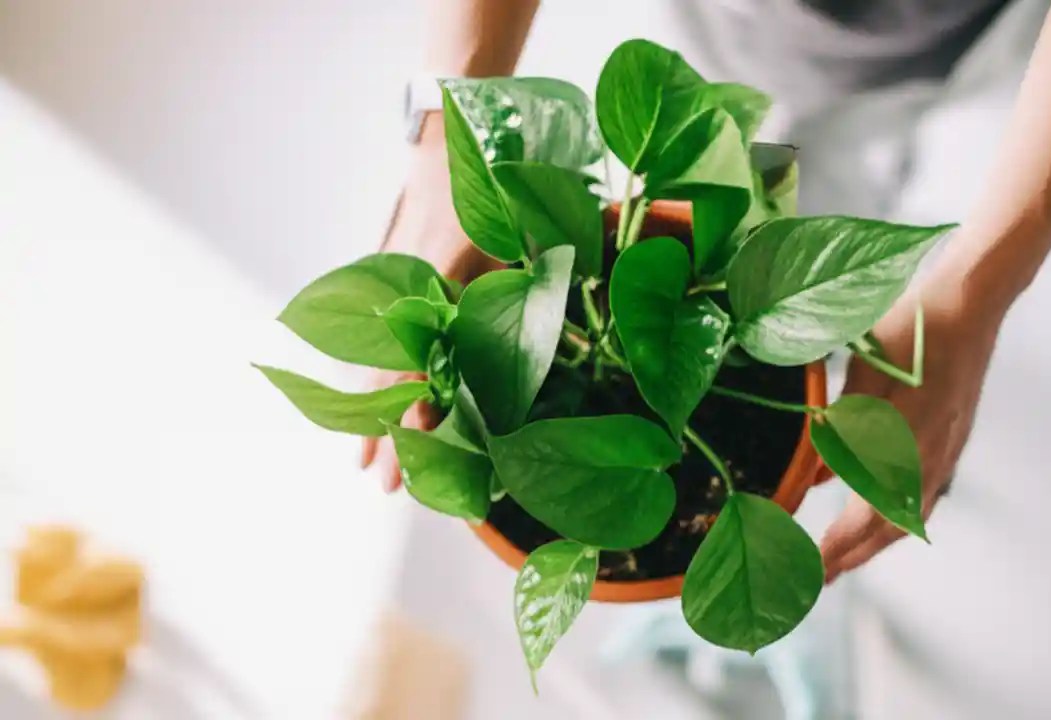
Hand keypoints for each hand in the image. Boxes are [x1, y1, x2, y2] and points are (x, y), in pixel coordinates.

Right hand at [360, 115, 497, 491]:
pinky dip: (361, 381)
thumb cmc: (494, 201)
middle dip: (385, 433)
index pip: (423, 360)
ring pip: (368, 365)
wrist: (447, 148)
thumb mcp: (519, 248)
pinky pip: (364, 344)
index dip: (420, 405)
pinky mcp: (380, 287)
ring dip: (365, 415)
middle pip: (386, 376)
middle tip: (384, 486)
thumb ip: (522, 303)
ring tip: (362, 462)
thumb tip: (541, 356)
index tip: (420, 444)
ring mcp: (385, 292)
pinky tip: (357, 410)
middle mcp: (404, 296)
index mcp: (442, 287)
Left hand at [819, 259, 1005, 581]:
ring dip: (875, 543)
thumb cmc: (906, 330)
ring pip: (909, 517)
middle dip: (851, 557)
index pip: (862, 519)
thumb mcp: (859, 376)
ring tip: (847, 557)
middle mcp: (926, 462)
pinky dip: (899, 519)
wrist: (967, 307)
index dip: (836, 550)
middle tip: (819, 577)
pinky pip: (924, 497)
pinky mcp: (953, 442)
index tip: (811, 569)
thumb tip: (817, 477)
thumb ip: (837, 427)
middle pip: (886, 530)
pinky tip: (885, 516)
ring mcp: (944, 454)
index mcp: (900, 448)